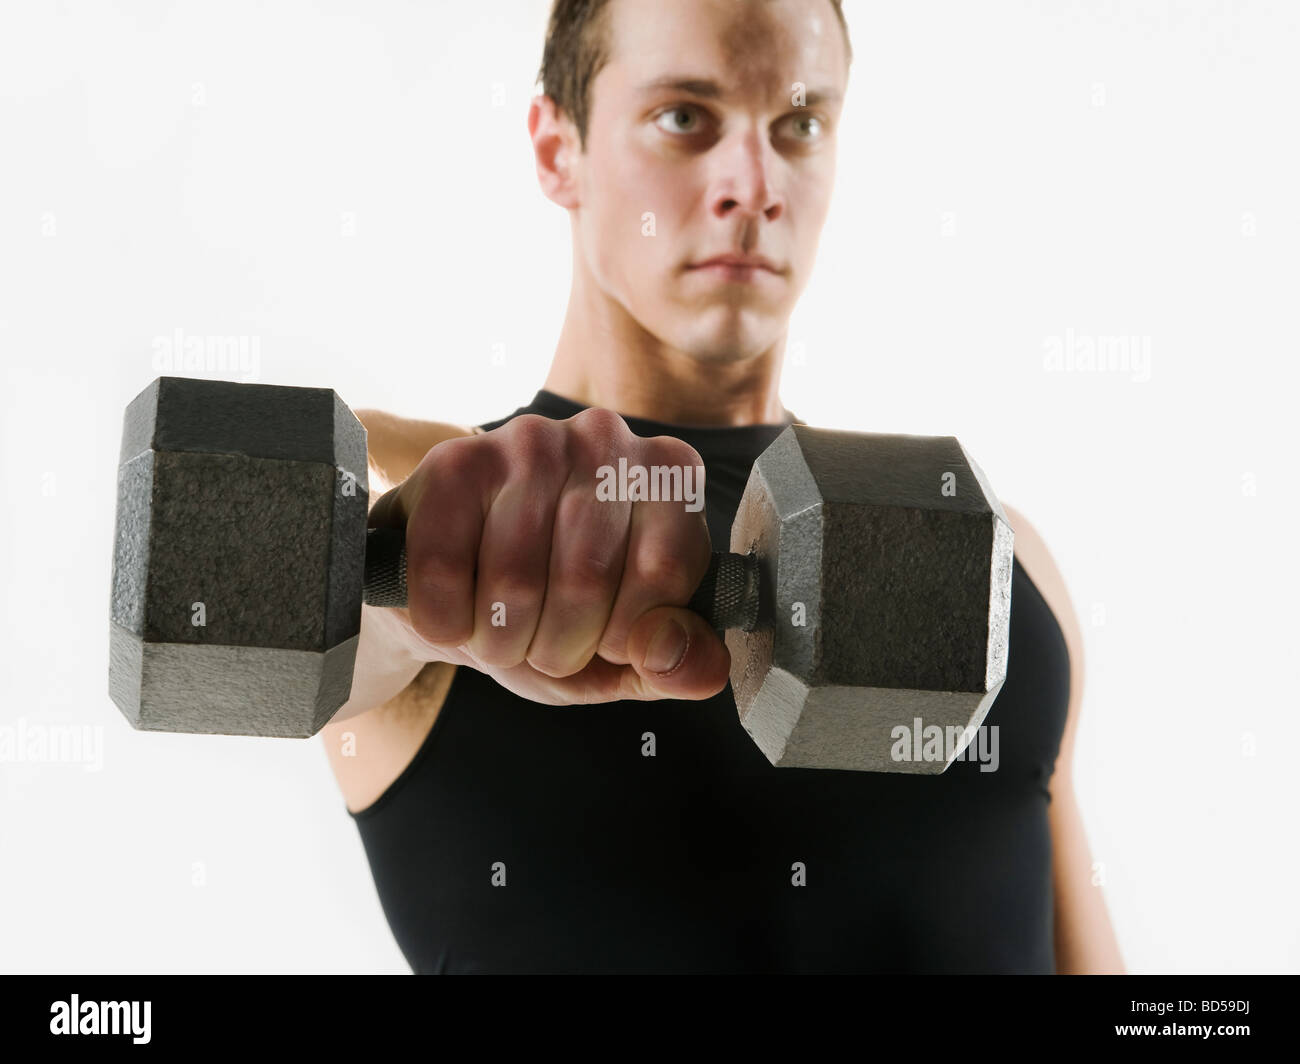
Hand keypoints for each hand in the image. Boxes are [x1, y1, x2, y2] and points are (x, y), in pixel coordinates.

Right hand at [366, 407, 730, 704]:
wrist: (455, 584)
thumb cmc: (554, 614)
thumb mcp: (629, 654)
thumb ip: (682, 665)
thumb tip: (669, 652)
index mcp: (669, 476)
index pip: (664, 576)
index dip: (623, 636)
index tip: (602, 637)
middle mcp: (606, 441)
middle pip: (586, 582)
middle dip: (555, 647)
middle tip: (537, 643)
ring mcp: (528, 443)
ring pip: (515, 583)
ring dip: (498, 641)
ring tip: (496, 629)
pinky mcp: (454, 462)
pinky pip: (443, 574)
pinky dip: (443, 623)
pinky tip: (451, 611)